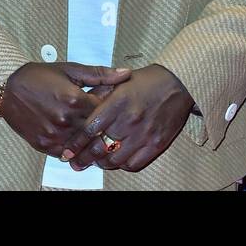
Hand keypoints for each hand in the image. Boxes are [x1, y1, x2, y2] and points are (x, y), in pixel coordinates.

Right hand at [0, 62, 132, 157]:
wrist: (7, 89)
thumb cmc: (39, 76)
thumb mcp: (70, 70)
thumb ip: (99, 74)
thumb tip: (125, 73)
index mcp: (74, 100)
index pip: (105, 112)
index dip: (113, 110)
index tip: (115, 107)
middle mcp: (65, 120)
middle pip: (96, 132)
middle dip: (104, 128)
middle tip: (109, 124)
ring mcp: (54, 135)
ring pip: (83, 146)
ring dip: (90, 142)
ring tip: (96, 136)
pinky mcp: (44, 145)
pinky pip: (66, 153)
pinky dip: (74, 149)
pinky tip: (78, 141)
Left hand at [58, 64, 193, 173]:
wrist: (178, 82)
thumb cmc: (147, 80)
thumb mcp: (120, 81)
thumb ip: (100, 94)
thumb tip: (81, 107)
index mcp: (118, 102)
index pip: (90, 128)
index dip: (76, 143)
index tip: (67, 152)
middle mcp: (129, 120)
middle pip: (100, 148)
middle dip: (84, 159)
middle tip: (76, 163)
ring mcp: (144, 134)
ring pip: (115, 159)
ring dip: (102, 163)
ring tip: (96, 162)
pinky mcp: (157, 144)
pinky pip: (134, 164)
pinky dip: (122, 165)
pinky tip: (117, 161)